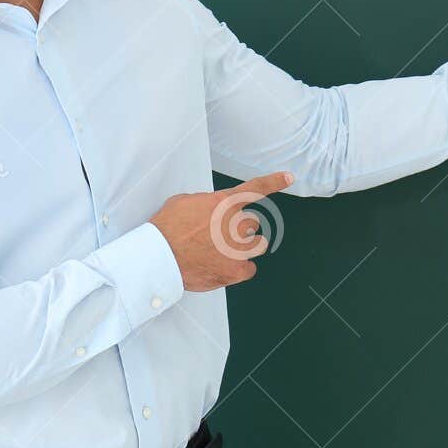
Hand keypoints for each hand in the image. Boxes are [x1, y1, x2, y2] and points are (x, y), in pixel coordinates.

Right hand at [149, 171, 293, 291]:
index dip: (274, 182)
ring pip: (257, 245)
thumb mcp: (184, 202)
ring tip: (224, 252)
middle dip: (240, 228)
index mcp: (224, 203)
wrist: (159, 257)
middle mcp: (236, 223)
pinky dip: (239, 269)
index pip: (256, 189)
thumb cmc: (167, 229)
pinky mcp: (236, 270)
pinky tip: (223, 268)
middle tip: (219, 236)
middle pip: (253, 223)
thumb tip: (210, 209)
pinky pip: (250, 268)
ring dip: (245, 247)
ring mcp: (238, 248)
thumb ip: (206, 203)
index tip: (289, 178)